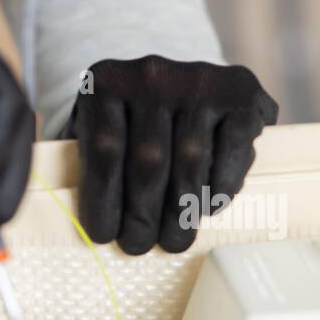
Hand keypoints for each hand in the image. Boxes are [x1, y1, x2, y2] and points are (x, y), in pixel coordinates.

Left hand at [59, 55, 277, 254]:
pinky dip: (220, 186)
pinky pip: (231, 148)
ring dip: (181, 211)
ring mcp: (198, 78)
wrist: (179, 82)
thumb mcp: (96, 126)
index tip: (101, 236)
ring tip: (173, 239)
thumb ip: (87, 160)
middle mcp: (152, 72)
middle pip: (148, 159)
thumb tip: (79, 223)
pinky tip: (208, 207)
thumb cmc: (129, 121)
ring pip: (190, 160)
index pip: (103, 148)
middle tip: (138, 246)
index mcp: (106, 81)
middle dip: (142, 215)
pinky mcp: (240, 91)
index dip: (103, 199)